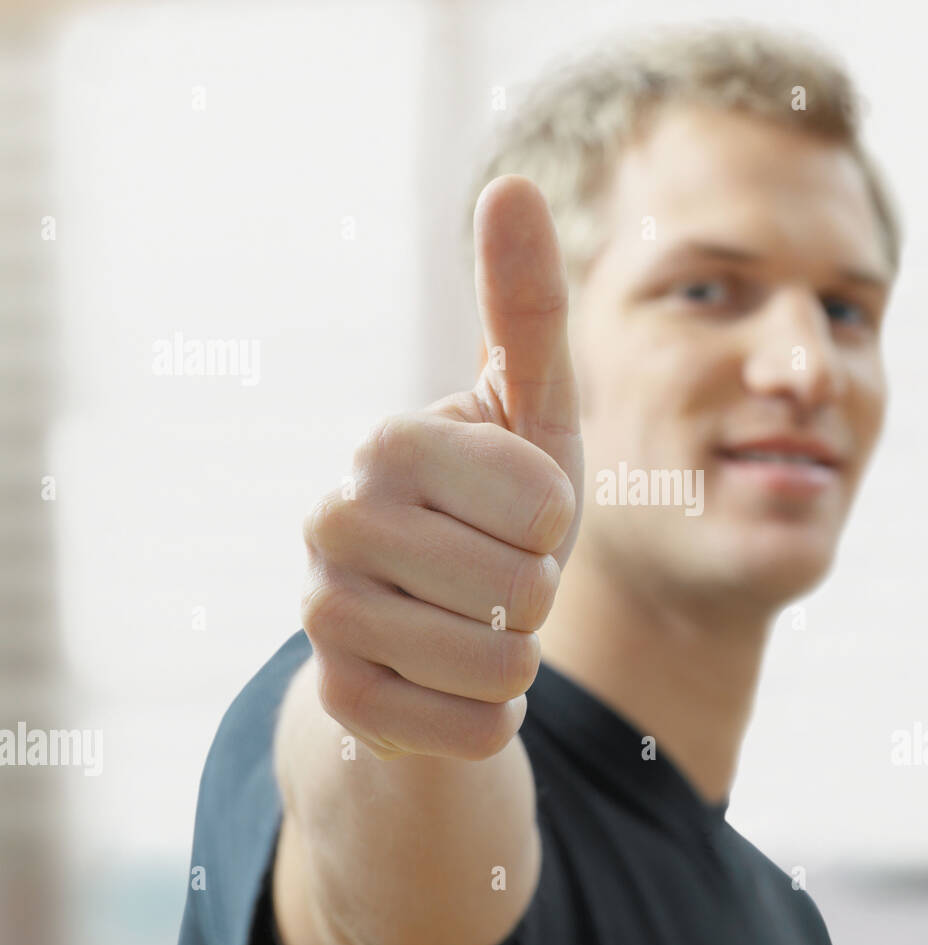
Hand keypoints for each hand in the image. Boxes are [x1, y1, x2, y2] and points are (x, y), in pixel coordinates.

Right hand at [300, 175, 582, 760]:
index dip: (555, 521)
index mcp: (388, 443)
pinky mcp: (338, 703)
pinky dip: (490, 719)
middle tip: (488, 576)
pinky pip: (474, 732)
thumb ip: (526, 307)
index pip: (544, 505)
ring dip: (516, 656)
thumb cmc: (498, 507)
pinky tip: (449, 683)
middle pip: (524, 589)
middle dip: (535, 594)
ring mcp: (324, 618)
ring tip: (472, 625)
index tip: (514, 514)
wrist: (430, 625)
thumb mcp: (530, 411)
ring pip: (501, 667)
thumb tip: (513, 181)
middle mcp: (334, 521)